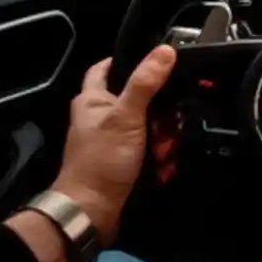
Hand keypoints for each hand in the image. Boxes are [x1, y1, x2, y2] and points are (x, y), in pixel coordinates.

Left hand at [50, 46, 176, 245]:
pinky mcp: (123, 161)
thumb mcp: (125, 117)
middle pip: (139, 99)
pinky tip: (163, 165)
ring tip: (165, 151)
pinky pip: (148, 149)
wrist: (91, 211)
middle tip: (170, 121)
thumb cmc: (102, 160)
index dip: (129, 61)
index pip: (107, 68)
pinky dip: (158, 156)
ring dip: (162, 138)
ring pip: (148, 126)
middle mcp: (100, 117)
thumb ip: (144, 83)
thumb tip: (165, 50)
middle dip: (160, 111)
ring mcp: (112, 140)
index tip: (158, 62)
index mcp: (92, 100)